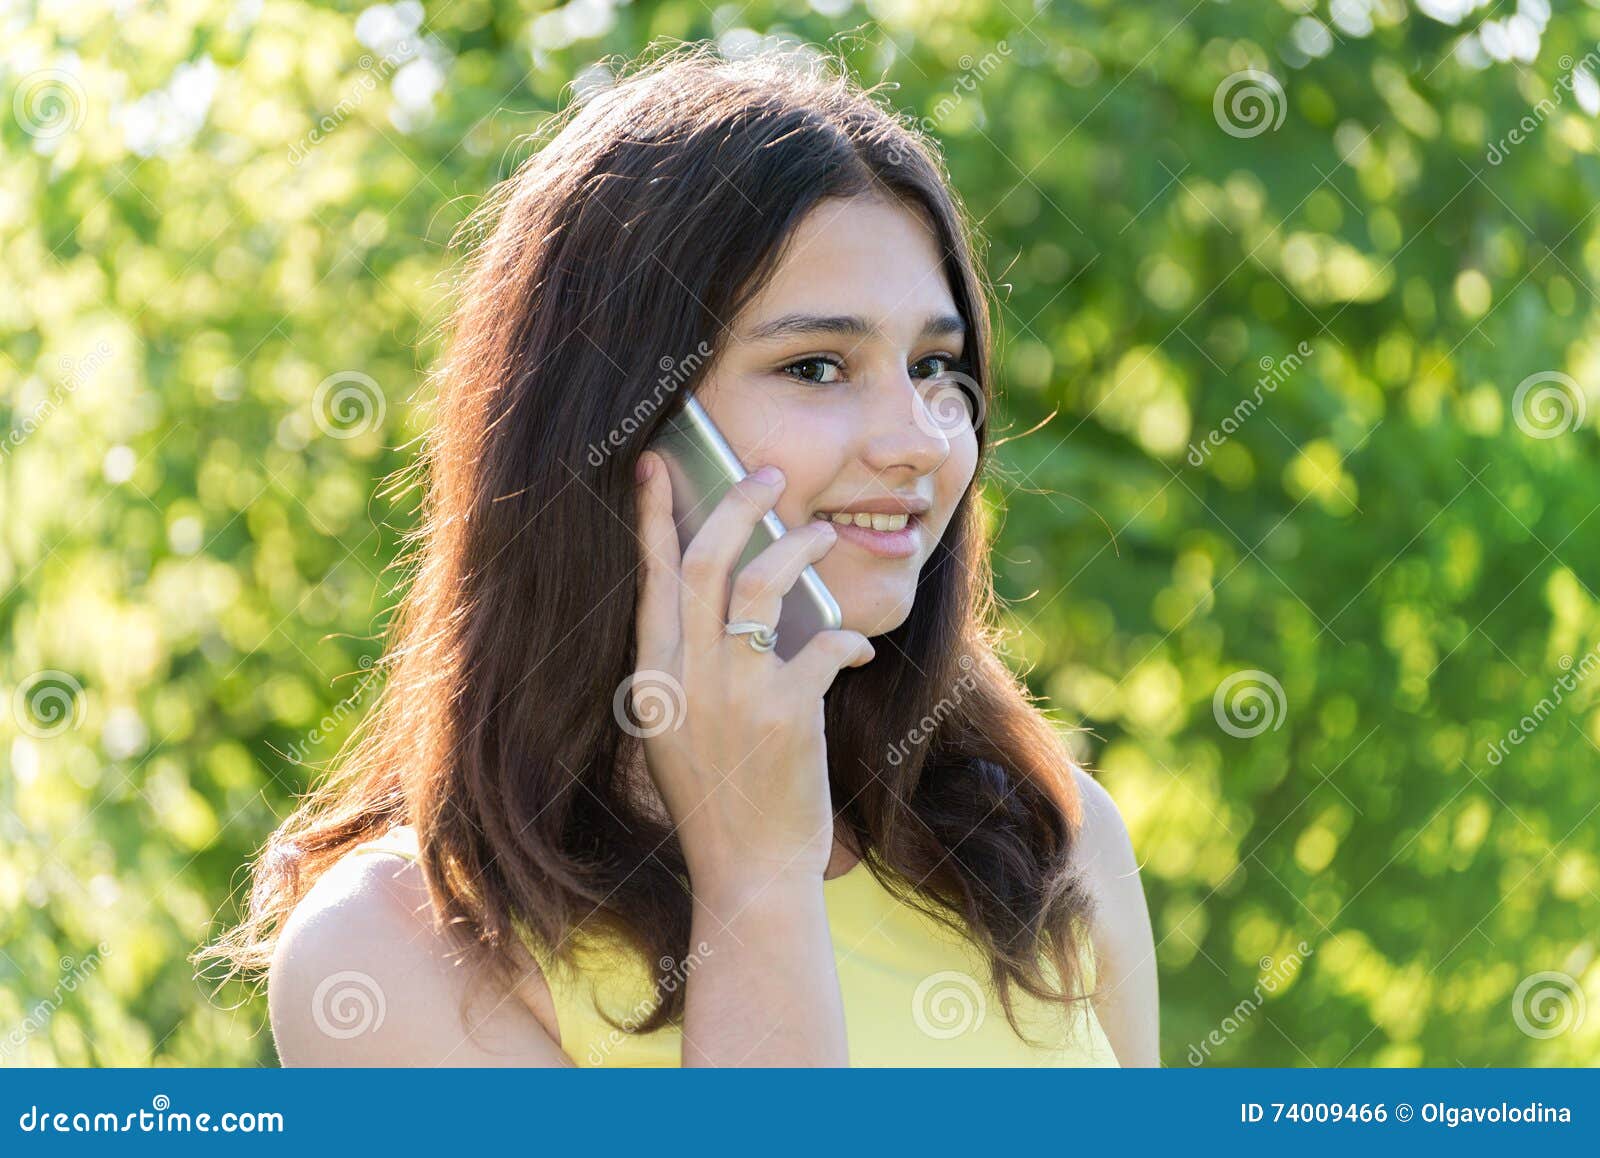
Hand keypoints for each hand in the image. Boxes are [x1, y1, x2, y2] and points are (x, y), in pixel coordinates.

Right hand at [628, 449, 874, 897]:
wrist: (749, 873)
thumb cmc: (720, 802)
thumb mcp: (678, 732)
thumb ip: (689, 670)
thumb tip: (727, 606)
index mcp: (653, 678)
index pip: (651, 578)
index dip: (654, 515)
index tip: (657, 464)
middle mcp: (686, 678)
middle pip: (705, 562)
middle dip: (737, 505)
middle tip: (767, 473)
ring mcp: (735, 693)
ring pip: (764, 586)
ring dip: (798, 549)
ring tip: (823, 536)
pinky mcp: (787, 713)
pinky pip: (822, 644)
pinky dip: (845, 637)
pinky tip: (856, 648)